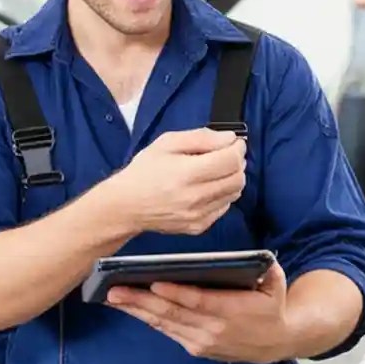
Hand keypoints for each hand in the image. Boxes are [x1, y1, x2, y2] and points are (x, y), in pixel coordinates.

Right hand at [106, 128, 246, 235]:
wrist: (126, 205)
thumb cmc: (143, 172)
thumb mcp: (166, 143)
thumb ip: (200, 137)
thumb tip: (228, 138)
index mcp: (186, 173)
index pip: (231, 160)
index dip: (237, 148)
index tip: (235, 142)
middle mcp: (195, 197)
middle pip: (238, 178)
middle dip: (237, 162)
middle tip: (225, 155)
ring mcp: (198, 215)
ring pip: (235, 193)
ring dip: (231, 178)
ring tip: (215, 170)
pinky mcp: (198, 226)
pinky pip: (224, 207)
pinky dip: (222, 194)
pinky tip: (206, 188)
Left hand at [106, 261, 291, 363]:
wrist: (277, 342)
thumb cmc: (271, 306)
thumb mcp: (276, 284)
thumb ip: (268, 269)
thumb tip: (259, 256)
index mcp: (231, 311)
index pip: (198, 301)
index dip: (175, 294)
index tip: (153, 284)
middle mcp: (213, 330)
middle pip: (172, 314)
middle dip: (140, 301)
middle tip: (115, 290)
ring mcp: (203, 342)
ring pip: (164, 324)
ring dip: (137, 311)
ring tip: (114, 297)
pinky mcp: (197, 349)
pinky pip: (168, 331)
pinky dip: (148, 319)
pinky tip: (131, 308)